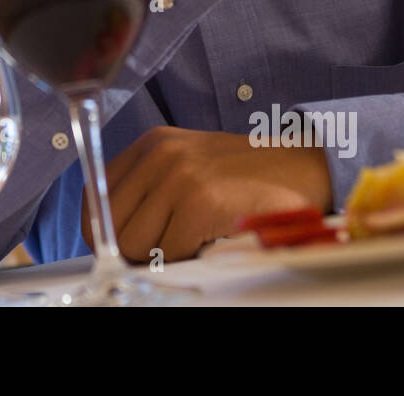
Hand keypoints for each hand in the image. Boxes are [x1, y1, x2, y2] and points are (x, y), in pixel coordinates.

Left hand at [80, 126, 332, 262]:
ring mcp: (178, 176)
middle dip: (132, 248)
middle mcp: (160, 155)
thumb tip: (112, 237)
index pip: (95, 198)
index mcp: (152, 145)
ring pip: (133, 245)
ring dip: (161, 254)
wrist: (307, 169)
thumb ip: (149, 192)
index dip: (104, 232)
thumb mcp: (189, 167)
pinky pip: (167, 254)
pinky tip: (212, 238)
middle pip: (110, 227)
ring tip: (194, 238)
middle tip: (167, 247)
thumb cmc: (247, 178)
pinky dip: (187, 258)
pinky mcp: (199, 202)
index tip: (123, 246)